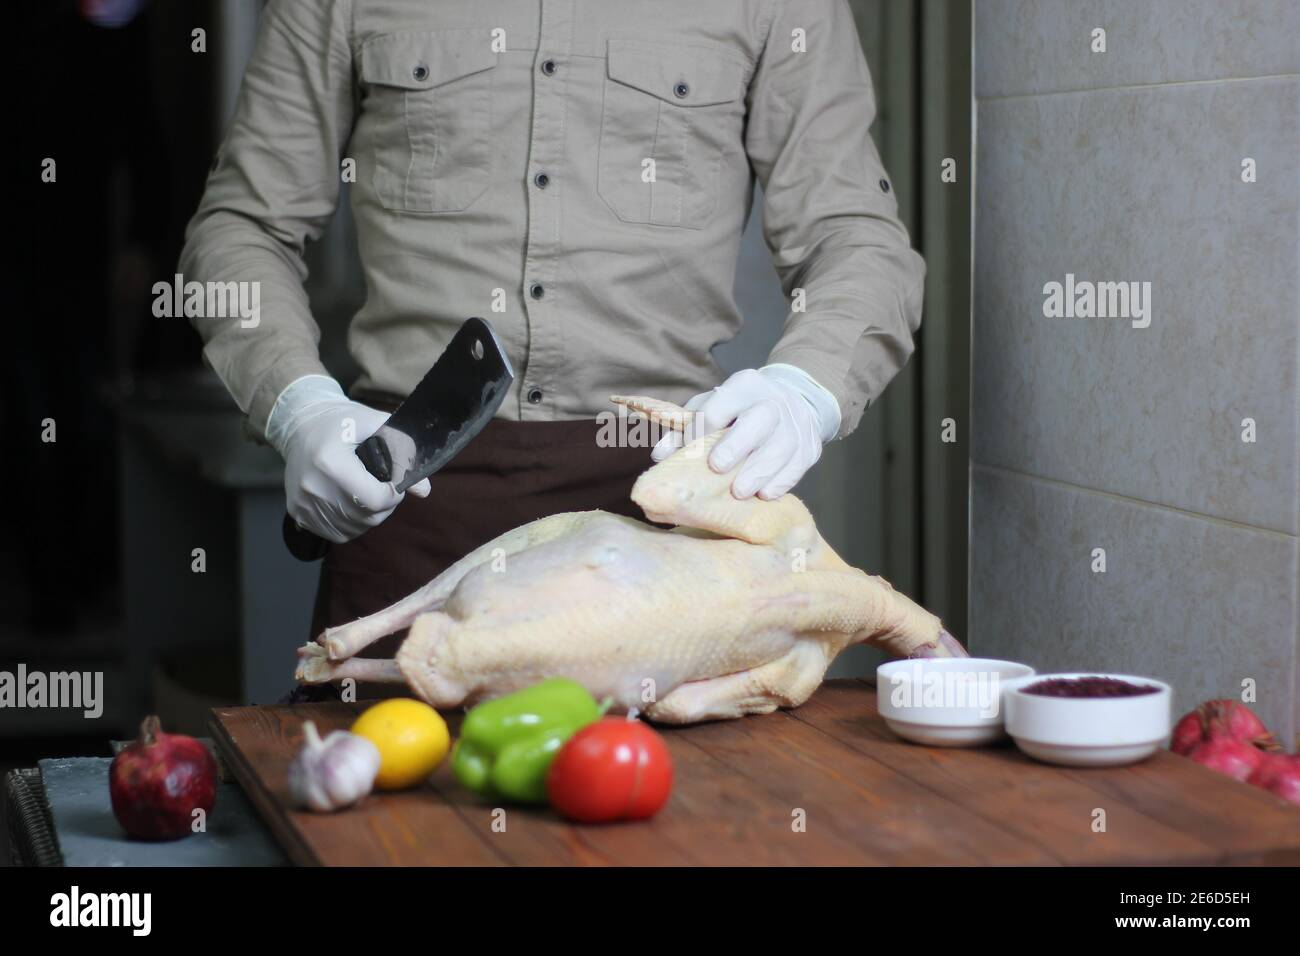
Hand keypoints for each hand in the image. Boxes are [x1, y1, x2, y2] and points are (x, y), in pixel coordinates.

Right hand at [267, 376, 429, 542]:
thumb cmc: (341, 421)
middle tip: (384, 487)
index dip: (394, 495)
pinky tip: (352, 504)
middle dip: (384, 506)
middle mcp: (313, 487)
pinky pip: (336, 533)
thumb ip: (403, 453)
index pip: (375, 499)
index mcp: (331, 463)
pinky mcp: (298, 514)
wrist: (299, 425)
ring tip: (367, 493)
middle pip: (366, 517)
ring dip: (369, 516)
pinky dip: (351, 524)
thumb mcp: (375, 425)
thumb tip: (424, 490)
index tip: (395, 484)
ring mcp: (303, 504)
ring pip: (353, 529)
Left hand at [651, 366, 837, 499]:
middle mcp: (773, 400)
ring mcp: (796, 423)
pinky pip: (798, 466)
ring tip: (739, 492)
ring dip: (759, 472)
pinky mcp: (810, 446)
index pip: (721, 404)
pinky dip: (782, 482)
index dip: (702, 427)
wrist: (793, 402)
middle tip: (718, 468)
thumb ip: (685, 430)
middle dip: (737, 444)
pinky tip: (765, 494)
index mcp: (745, 385)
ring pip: (782, 447)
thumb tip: (660, 456)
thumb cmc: (741, 411)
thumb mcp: (711, 409)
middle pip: (760, 420)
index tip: (688, 449)